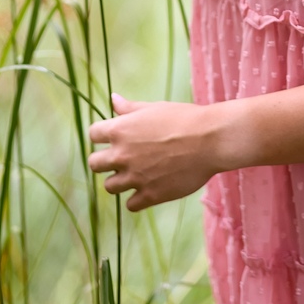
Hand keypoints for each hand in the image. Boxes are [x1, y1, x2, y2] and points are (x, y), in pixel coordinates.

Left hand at [88, 94, 224, 210]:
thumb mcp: (153, 108)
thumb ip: (129, 108)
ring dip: (120, 180)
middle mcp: (122, 155)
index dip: (102, 135)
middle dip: (105, 160)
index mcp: (120, 130)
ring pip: (109, 187)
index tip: (114, 136)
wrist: (209, 140)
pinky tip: (149, 187)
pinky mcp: (149, 196)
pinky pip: (130, 204)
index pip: (93, 134)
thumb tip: (113, 99)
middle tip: (123, 158)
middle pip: (94, 164)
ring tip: (138, 173)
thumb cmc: (183, 118)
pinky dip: (137, 198)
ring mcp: (134, 178)